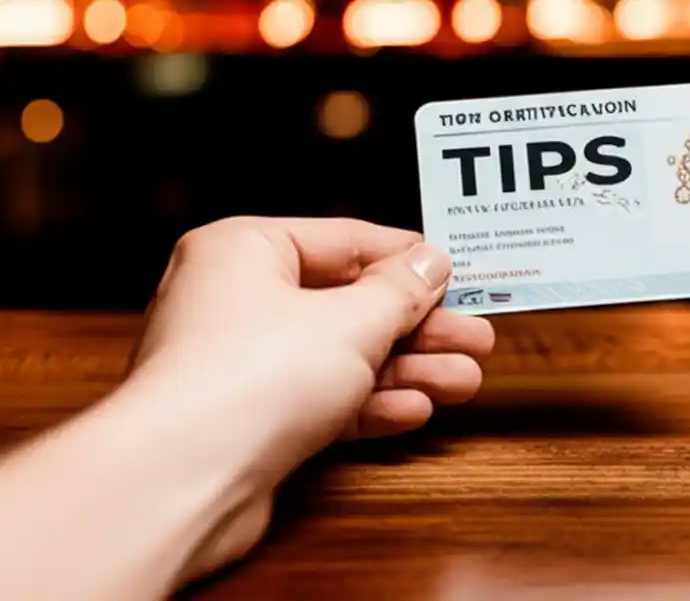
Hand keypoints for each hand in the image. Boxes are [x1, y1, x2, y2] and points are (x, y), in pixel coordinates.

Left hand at [128, 216, 493, 577]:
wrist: (183, 478)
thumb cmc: (250, 376)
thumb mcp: (351, 319)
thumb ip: (399, 290)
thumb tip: (429, 262)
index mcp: (245, 252)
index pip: (343, 241)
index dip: (406, 258)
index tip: (457, 271)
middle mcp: (236, 303)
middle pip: (348, 305)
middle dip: (419, 328)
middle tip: (476, 337)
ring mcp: (242, 367)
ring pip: (341, 359)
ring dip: (407, 370)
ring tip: (464, 379)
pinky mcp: (250, 424)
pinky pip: (322, 403)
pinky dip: (369, 405)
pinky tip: (414, 409)